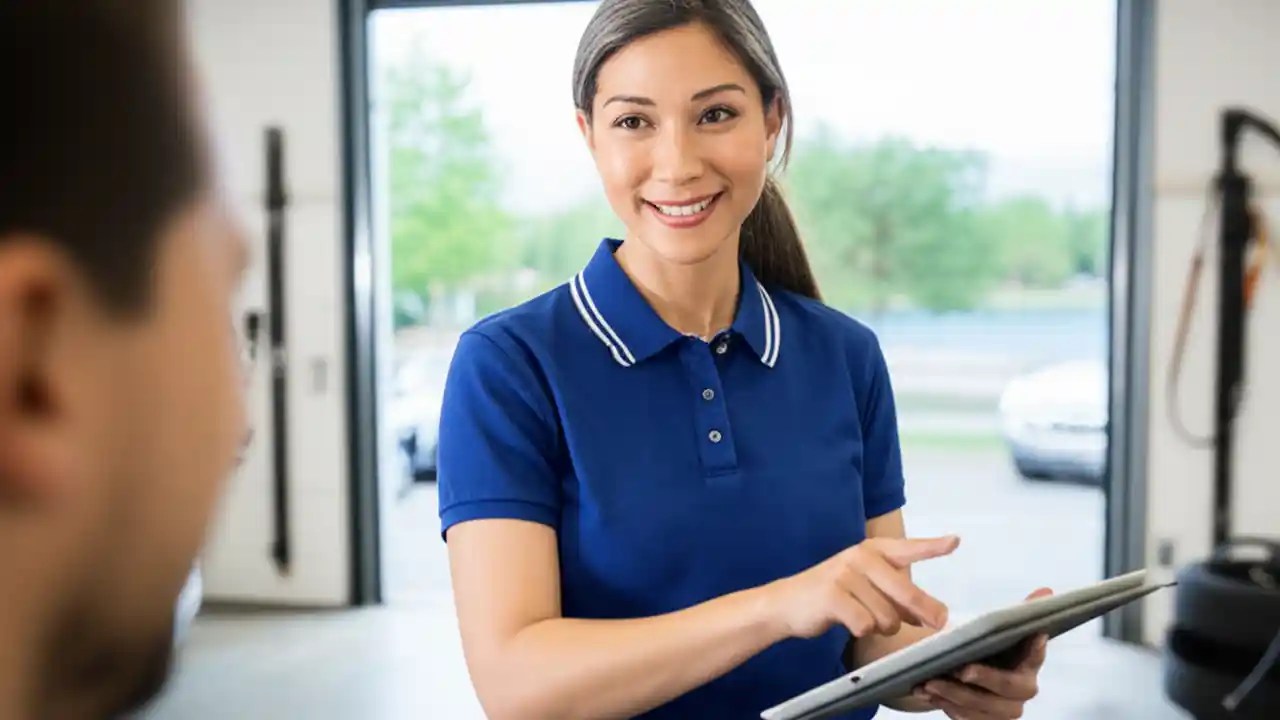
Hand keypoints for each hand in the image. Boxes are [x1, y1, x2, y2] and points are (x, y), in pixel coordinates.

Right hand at [766, 535, 959, 640]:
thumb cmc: (834, 595)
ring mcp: (846, 575)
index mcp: (872, 551)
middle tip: (939, 624)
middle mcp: (860, 557)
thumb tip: (932, 616)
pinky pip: (866, 625)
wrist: (787, 603)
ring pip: (888, 616)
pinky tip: (849, 624)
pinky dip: (863, 632)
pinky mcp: (834, 595)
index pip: (908, 549)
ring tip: (864, 620)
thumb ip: (898, 598)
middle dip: (925, 612)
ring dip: (883, 627)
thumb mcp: (867, 589)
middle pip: (906, 592)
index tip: (955, 542)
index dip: (932, 546)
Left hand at [914, 588, 1052, 718]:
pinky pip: (966, 718)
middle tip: (960, 669)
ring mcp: (1003, 710)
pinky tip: (925, 691)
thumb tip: (1047, 591)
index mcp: (1029, 663)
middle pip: (1007, 688)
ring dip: (955, 695)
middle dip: (984, 679)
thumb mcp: (993, 629)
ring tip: (931, 681)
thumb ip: (1017, 614)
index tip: (1034, 636)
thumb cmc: (982, 648)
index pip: (1036, 655)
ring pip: (982, 707)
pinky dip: (944, 704)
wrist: (960, 673)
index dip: (1036, 649)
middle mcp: (1022, 690)